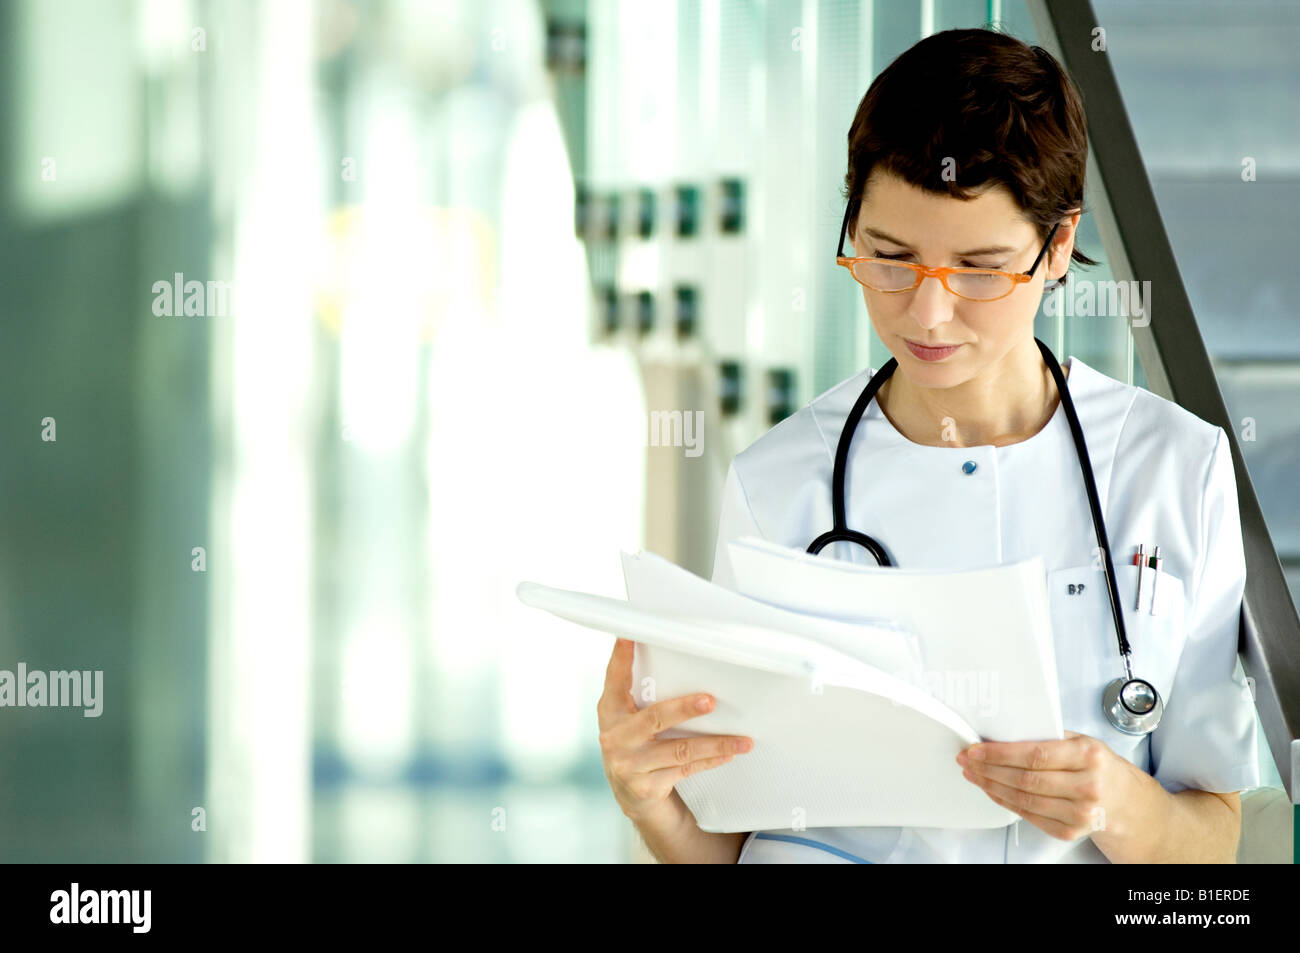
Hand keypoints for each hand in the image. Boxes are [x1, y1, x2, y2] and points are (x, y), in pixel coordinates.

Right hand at [596, 638, 754, 826]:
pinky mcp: (647, 786)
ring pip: (680, 750)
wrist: (631, 797)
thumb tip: (678, 660)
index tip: (630, 636)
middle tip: (710, 701)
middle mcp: (616, 737)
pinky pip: (687, 769)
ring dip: (715, 743)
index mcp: (611, 712)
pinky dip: (710, 760)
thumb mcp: (630, 720)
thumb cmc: (636, 747)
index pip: (616, 679)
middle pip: (655, 718)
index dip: (621, 657)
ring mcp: (630, 764)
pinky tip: (729, 754)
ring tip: (741, 739)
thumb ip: (641, 696)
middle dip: (684, 709)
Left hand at [956, 730, 1144, 841]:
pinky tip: (992, 789)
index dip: (999, 753)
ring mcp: (1079, 813)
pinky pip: (1028, 815)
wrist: (1124, 800)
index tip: (976, 749)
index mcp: (1088, 756)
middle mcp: (1086, 786)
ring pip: (1023, 799)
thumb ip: (1048, 736)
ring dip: (991, 785)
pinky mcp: (1069, 831)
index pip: (1035, 755)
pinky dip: (1004, 801)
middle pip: (1025, 779)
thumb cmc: (1098, 765)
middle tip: (967, 760)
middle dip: (988, 769)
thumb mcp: (1081, 741)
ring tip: (974, 773)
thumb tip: (1004, 731)